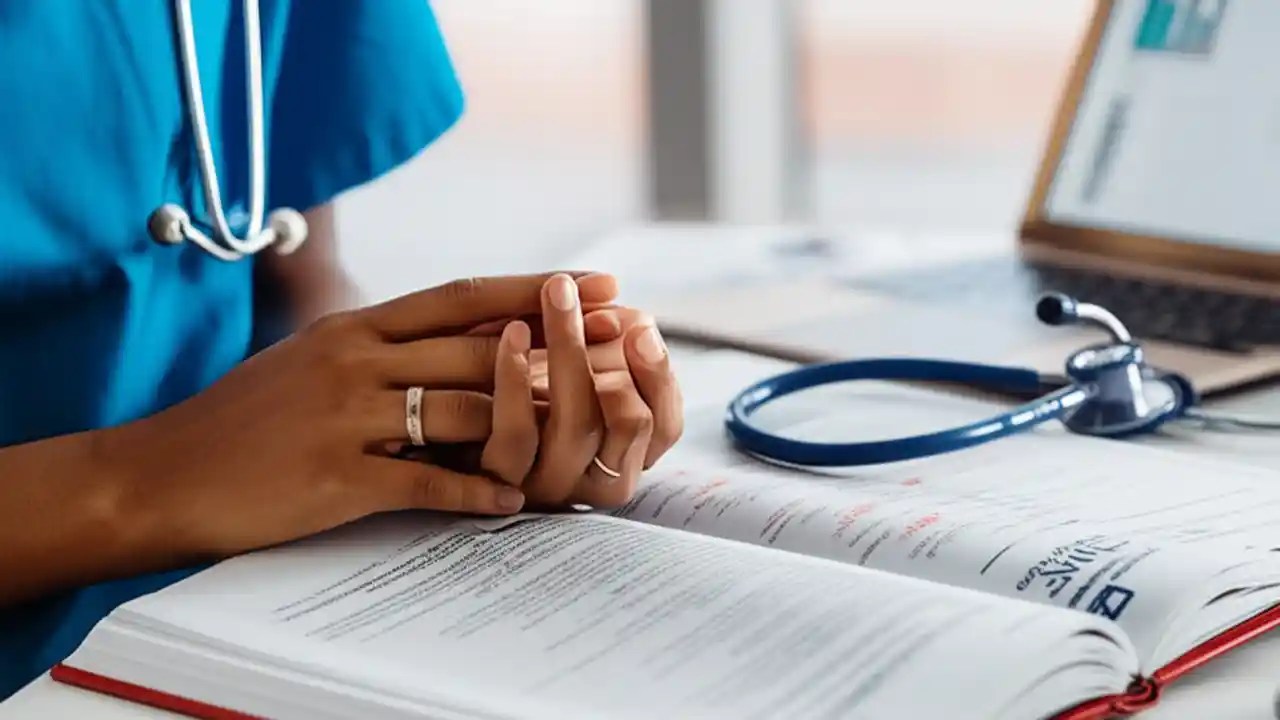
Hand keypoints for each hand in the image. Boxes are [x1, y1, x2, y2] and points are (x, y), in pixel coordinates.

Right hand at [100, 273, 617, 561]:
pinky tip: (512, 504)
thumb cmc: (246, 416)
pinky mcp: (334, 476)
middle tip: (624, 349)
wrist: (163, 471)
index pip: (464, 297)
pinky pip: (421, 483)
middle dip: (562, 348)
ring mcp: (346, 416)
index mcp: (356, 325)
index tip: (600, 287)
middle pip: (482, 348)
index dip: (538, 290)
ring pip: (463, 411)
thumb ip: (385, 344)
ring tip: (592, 429)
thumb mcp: (314, 357)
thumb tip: (467, 337)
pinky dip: (472, 494)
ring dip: (533, 421)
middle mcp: (357, 359)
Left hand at [510, 275, 683, 509]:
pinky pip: (517, 432)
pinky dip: (516, 377)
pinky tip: (512, 331)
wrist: (452, 423)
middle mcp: (598, 481)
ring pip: (579, 424)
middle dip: (616, 351)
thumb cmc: (528, 387)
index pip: (666, 426)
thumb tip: (628, 311)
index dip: (659, 374)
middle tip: (591, 296)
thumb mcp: (576, 363)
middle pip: (631, 420)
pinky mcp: (500, 483)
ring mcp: (552, 485)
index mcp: (628, 457)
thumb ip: (606, 339)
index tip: (640, 325)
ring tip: (555, 297)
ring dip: (571, 351)